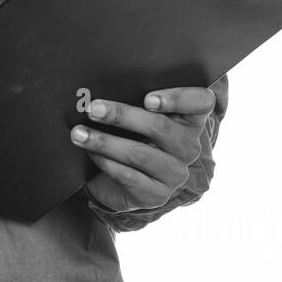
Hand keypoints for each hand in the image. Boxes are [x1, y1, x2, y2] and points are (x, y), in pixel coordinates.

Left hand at [70, 87, 216, 213]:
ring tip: (79, 133)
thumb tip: (101, 86)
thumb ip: (135, 101)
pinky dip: (105, 162)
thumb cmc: (130, 138)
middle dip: (122, 116)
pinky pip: (128, 176)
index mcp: (190, 121)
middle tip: (93, 108)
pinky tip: (90, 152)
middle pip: (160, 126)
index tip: (148, 98)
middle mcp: (188, 148)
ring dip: (104, 141)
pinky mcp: (156, 195)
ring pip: (139, 153)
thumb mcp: (138, 118)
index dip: (178, 98)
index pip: (201, 102)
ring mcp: (174, 174)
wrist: (122, 183)